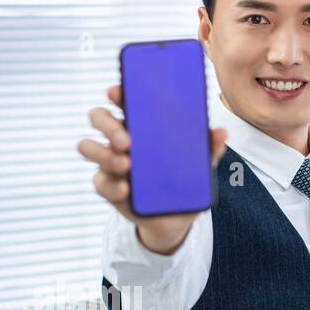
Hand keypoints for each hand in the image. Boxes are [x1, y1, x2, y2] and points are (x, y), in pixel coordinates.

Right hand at [77, 84, 227, 254]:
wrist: (174, 217)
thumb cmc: (182, 180)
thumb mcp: (199, 164)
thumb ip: (208, 148)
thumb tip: (221, 133)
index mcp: (140, 124)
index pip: (122, 100)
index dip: (117, 92)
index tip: (118, 92)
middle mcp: (119, 137)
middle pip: (99, 117)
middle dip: (108, 125)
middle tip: (127, 141)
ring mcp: (110, 161)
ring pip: (88, 146)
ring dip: (103, 153)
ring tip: (126, 165)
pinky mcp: (107, 186)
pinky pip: (99, 181)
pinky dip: (111, 185)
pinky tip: (125, 189)